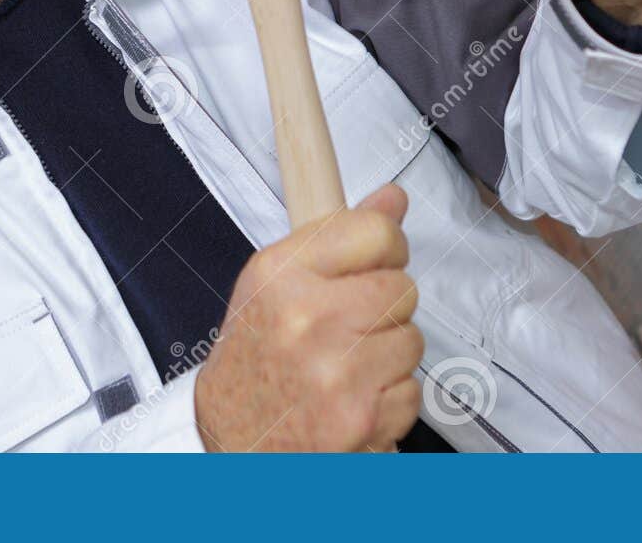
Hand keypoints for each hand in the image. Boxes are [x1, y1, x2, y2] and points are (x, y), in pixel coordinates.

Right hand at [194, 185, 424, 451]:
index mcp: (282, 273)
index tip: (374, 264)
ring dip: (389, 356)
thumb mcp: (277, 282)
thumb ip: (338, 236)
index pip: (376, 232)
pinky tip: (351, 400)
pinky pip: (411, 392)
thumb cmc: (255, 359)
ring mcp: (337, 373)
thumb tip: (393, 199)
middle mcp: (308, 318)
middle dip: (386, 308)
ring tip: (345, 366)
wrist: (228, 441)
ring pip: (413, 341)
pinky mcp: (362, 419)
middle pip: (404, 288)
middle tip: (348, 327)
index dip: (386, 248)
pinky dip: (389, 400)